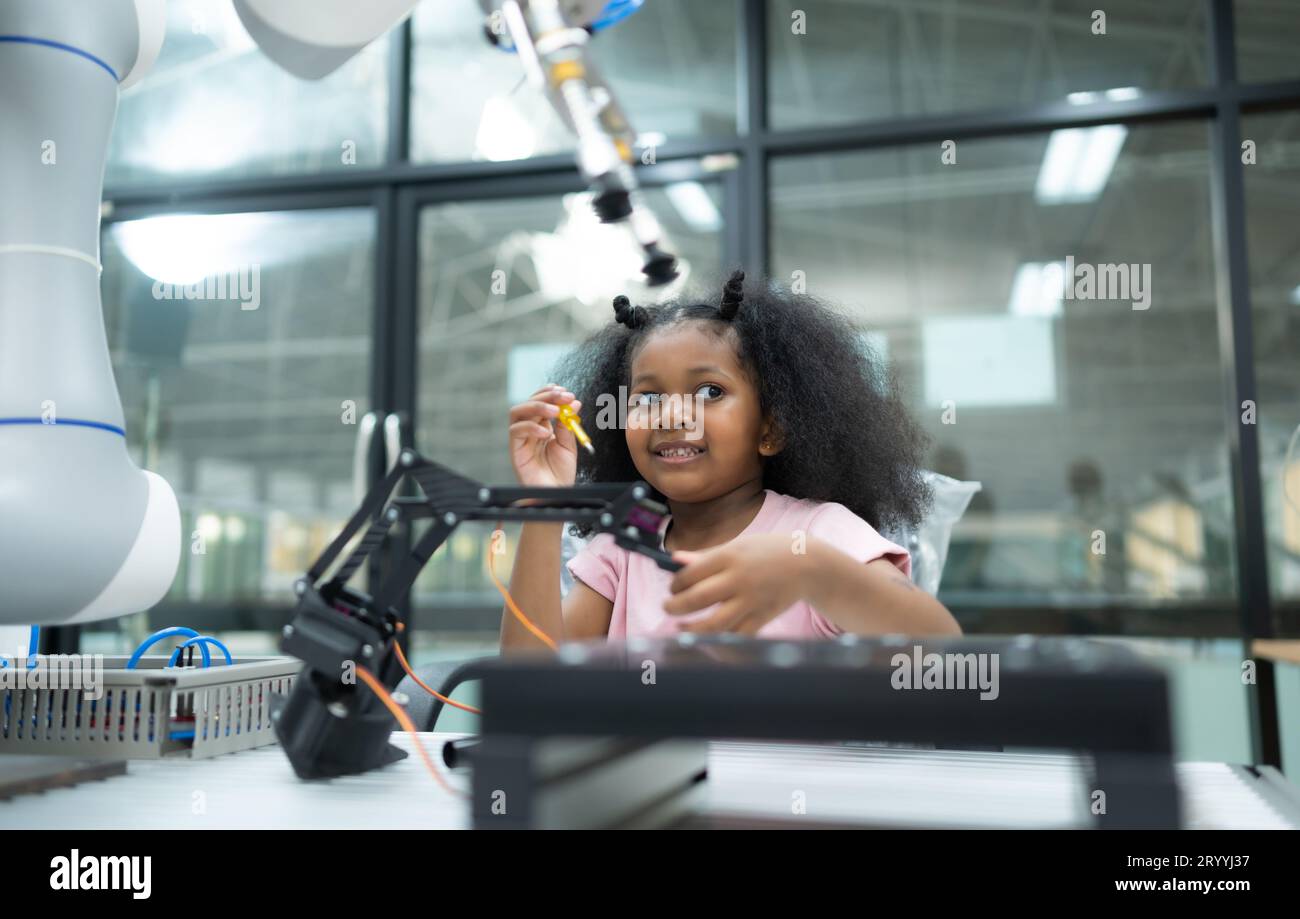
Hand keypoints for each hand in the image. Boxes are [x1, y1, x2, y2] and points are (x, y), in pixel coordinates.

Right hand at [509, 384, 581, 487]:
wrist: (556, 495)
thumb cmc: (561, 473)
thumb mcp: (569, 444)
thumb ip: (568, 425)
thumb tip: (573, 403)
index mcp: (542, 426)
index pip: (541, 402)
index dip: (551, 394)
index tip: (566, 393)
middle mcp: (529, 430)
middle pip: (529, 403)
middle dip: (546, 396)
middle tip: (562, 397)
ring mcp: (521, 439)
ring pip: (518, 412)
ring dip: (537, 407)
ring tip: (555, 411)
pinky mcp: (515, 450)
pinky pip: (516, 431)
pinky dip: (531, 427)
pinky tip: (546, 432)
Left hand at [663, 533, 815, 634]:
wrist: (807, 564)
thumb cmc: (766, 552)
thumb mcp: (737, 546)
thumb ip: (705, 556)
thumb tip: (674, 559)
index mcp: (730, 556)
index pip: (692, 573)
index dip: (676, 583)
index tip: (672, 587)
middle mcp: (740, 579)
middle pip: (698, 598)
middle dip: (675, 606)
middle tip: (668, 607)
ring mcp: (752, 601)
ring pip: (715, 624)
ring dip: (692, 629)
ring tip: (681, 628)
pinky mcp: (762, 618)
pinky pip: (737, 635)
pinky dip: (720, 639)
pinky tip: (708, 636)